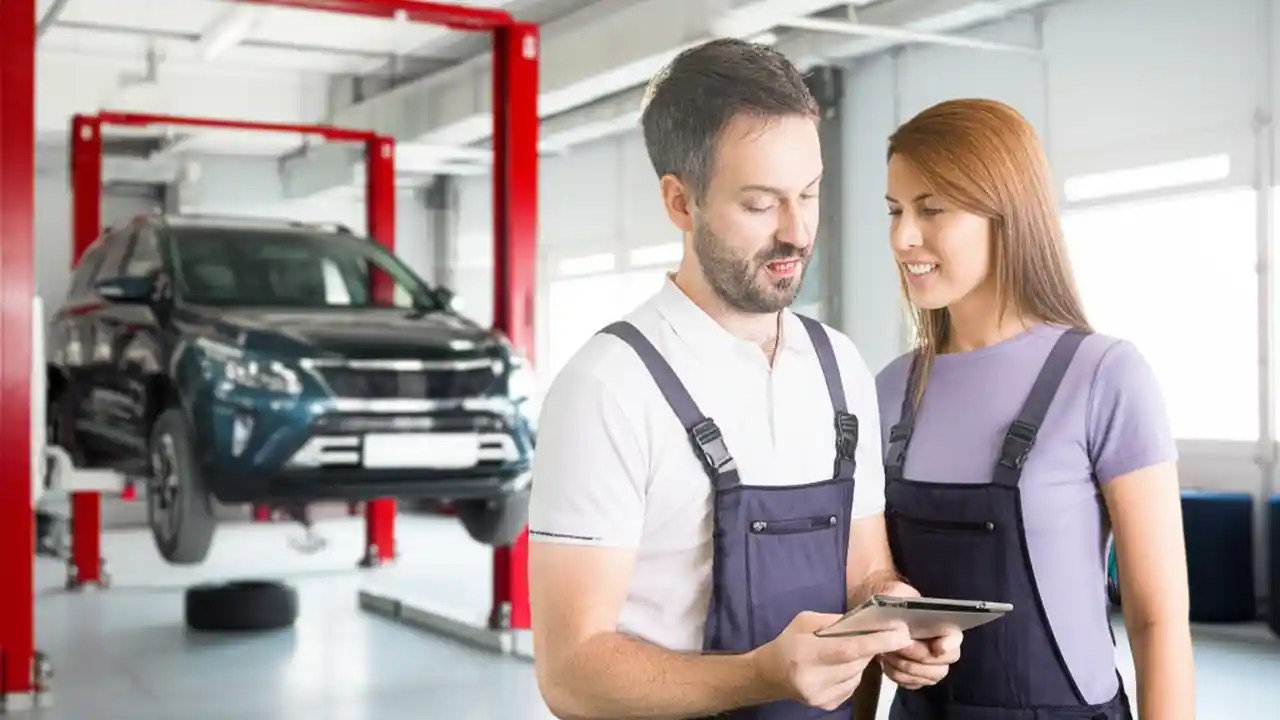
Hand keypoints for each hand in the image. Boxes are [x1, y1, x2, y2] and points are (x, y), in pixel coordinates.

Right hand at [749, 611, 911, 710]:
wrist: (770, 675)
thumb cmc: (788, 642)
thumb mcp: (805, 621)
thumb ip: (835, 621)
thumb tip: (867, 621)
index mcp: (804, 653)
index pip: (848, 649)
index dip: (876, 642)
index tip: (901, 634)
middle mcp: (813, 679)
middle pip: (857, 662)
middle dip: (873, 647)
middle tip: (885, 635)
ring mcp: (821, 696)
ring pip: (857, 674)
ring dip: (861, 660)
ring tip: (845, 651)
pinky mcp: (827, 705)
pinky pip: (853, 685)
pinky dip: (853, 673)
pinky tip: (838, 666)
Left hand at [872, 581, 962, 690]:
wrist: (874, 613)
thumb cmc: (889, 601)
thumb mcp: (893, 592)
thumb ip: (902, 598)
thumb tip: (905, 615)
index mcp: (943, 625)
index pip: (954, 638)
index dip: (949, 645)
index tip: (938, 647)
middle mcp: (942, 649)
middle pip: (941, 666)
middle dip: (919, 658)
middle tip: (898, 646)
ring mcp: (929, 666)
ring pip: (927, 677)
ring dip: (906, 667)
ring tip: (888, 653)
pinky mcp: (914, 676)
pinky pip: (912, 683)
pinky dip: (898, 675)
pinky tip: (886, 663)